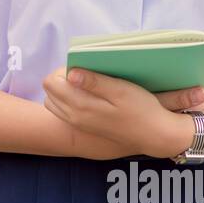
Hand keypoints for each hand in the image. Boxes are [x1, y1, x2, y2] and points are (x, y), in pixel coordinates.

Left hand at [42, 67, 203, 157]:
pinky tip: (89, 96)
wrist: (154, 135)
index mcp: (81, 106)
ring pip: (54, 102)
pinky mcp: (84, 127)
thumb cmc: (141, 109)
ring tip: (86, 84)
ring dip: (63, 90)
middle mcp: (73, 117)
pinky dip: (68, 100)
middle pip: (49, 91)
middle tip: (85, 74)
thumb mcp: (120, 90)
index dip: (63, 69)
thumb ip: (94, 82)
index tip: (83, 67)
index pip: (51, 82)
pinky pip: (63, 110)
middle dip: (61, 78)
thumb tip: (70, 73)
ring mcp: (78, 124)